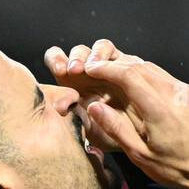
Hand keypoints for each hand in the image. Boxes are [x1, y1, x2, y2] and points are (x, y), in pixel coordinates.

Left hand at [44, 38, 142, 152]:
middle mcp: (90, 71)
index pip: (57, 60)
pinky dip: (109, 57)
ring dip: (93, 55)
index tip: (59, 70)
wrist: (133, 139)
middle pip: (79, 52)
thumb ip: (74, 116)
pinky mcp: (126, 65)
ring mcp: (109, 67)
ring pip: (99, 48)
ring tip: (90, 67)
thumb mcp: (86, 128)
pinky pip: (116, 54)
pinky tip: (108, 68)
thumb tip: (59, 106)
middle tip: (74, 70)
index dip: (56, 60)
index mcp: (73, 81)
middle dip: (76, 58)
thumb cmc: (106, 133)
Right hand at [48, 40, 188, 188]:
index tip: (90, 69)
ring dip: (130, 67)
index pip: (128, 75)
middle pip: (139, 66)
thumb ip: (117, 129)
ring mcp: (183, 90)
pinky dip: (144, 73)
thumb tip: (95, 106)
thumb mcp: (141, 155)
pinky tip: (135, 81)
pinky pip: (163, 75)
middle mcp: (172, 92)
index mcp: (158, 108)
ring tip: (111, 72)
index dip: (106, 69)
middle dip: (115, 65)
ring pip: (152, 67)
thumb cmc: (177, 168)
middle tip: (95, 68)